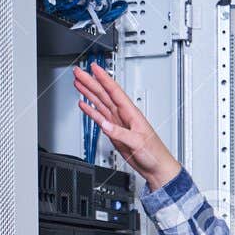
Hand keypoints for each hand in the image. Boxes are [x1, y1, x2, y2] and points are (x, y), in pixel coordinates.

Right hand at [73, 62, 182, 192]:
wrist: (155, 166)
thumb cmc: (154, 153)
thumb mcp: (138, 142)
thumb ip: (120, 133)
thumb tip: (105, 125)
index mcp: (131, 113)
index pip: (114, 91)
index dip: (103, 78)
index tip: (94, 68)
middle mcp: (123, 115)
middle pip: (104, 94)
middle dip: (91, 82)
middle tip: (79, 72)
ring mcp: (117, 123)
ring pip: (100, 103)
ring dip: (89, 92)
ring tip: (78, 83)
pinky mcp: (113, 132)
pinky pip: (99, 117)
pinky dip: (90, 110)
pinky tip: (83, 104)